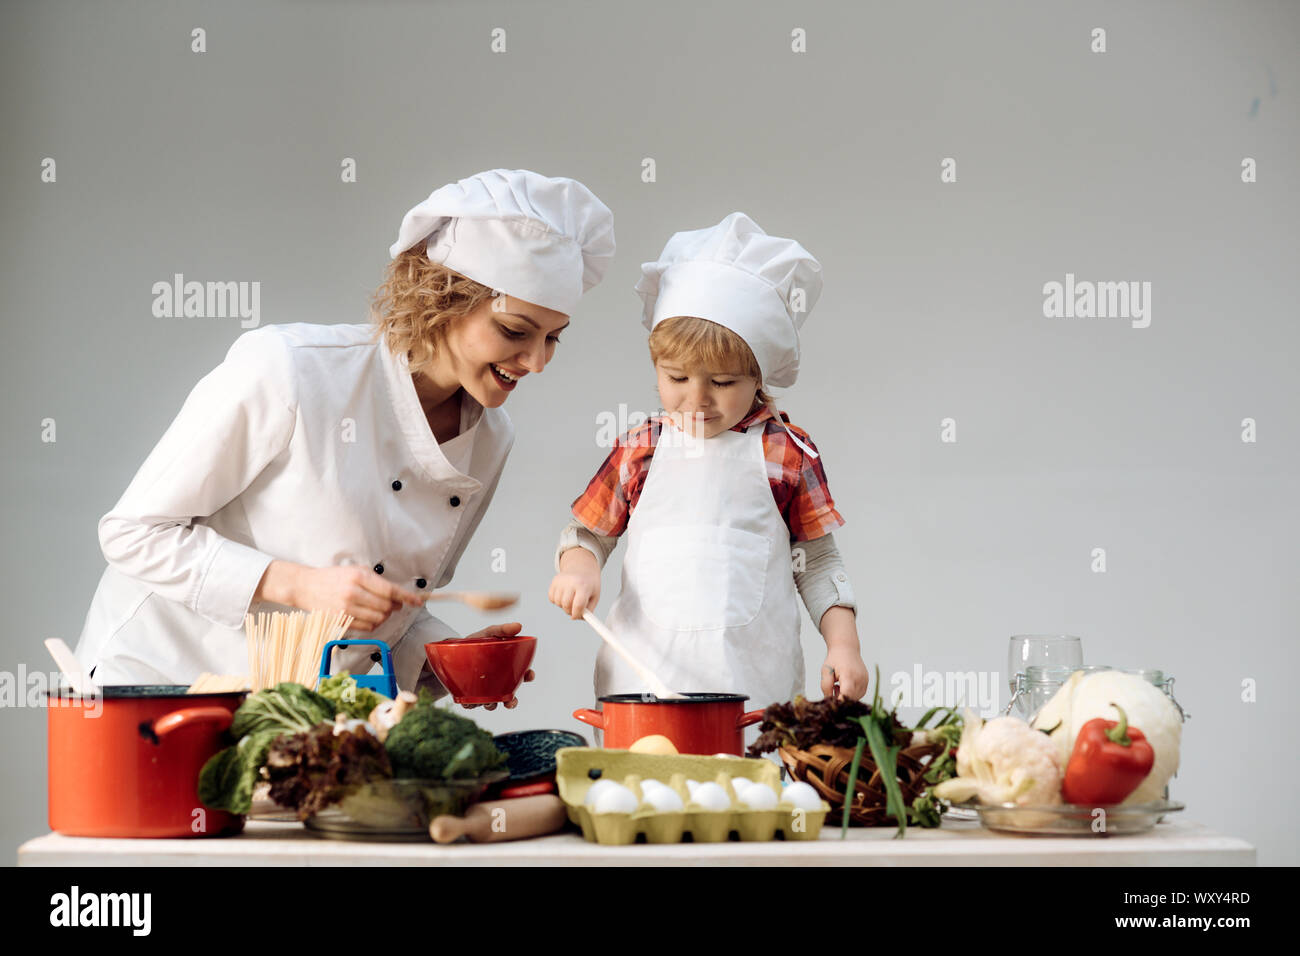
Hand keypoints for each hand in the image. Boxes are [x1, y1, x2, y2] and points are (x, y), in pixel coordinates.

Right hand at [278, 563, 424, 632]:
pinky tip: (369, 616)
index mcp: (359, 576)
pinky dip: (373, 624)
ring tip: (379, 609)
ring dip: (384, 616)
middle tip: (394, 604)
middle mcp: (353, 592)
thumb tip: (398, 595)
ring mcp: (346, 608)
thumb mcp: (355, 570)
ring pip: (379, 619)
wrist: (306, 586)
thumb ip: (376, 581)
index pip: (390, 590)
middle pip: (387, 607)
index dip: (407, 597)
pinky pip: (367, 627)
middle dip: (394, 607)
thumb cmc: (333, 577)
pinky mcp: (341, 621)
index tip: (417, 601)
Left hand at [459, 621, 534, 710]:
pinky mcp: (468, 696)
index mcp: (506, 669)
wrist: (452, 648)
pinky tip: (471, 701)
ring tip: (490, 702)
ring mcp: (484, 691)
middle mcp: (497, 683)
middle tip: (511, 701)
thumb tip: (519, 626)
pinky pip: (471, 704)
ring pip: (492, 704)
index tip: (530, 675)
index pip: (522, 675)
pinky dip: (472, 704)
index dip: (528, 676)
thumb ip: (502, 630)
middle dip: (512, 702)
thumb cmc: (476, 641)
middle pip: (509, 696)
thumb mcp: (488, 633)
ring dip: (493, 705)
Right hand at [548, 564, 600, 619]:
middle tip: (574, 609)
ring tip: (570, 599)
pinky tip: (564, 595)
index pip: (578, 605)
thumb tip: (580, 618)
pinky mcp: (554, 581)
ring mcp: (561, 581)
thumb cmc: (589, 584)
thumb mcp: (595, 596)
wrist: (582, 568)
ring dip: (563, 606)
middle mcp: (571, 582)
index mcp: (583, 585)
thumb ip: (589, 610)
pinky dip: (557, 601)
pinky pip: (551, 598)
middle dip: (570, 611)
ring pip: (558, 602)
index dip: (577, 614)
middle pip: (566, 605)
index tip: (577, 616)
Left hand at [820, 646, 869, 700]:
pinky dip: (851, 694)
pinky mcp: (866, 681)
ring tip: (838, 685)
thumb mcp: (825, 671)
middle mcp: (859, 678)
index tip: (831, 701)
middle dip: (840, 699)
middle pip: (851, 698)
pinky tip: (844, 685)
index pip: (846, 695)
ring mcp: (865, 680)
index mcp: (848, 674)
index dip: (838, 701)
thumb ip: (826, 686)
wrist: (846, 648)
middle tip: (833, 689)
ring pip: (856, 698)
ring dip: (846, 697)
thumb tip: (829, 701)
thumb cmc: (834, 659)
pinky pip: (860, 694)